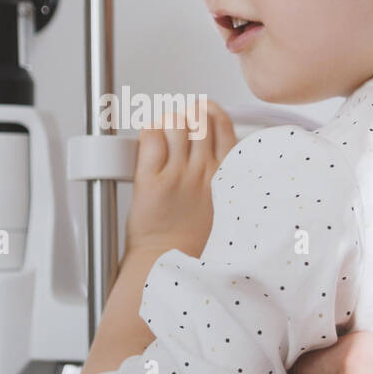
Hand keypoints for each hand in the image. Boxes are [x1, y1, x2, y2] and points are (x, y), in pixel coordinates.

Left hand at [124, 98, 236, 260]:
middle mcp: (203, 171)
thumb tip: (212, 149)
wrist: (166, 261)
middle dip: (186, 115)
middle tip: (177, 126)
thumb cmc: (191, 239)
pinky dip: (148, 132)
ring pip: (175, 123)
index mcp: (224, 176)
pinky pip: (150, 137)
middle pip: (198, 119)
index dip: (209, 112)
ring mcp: (177, 175)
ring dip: (166, 123)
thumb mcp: (223, 204)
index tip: (201, 112)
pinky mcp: (151, 180)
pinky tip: (148, 142)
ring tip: (161, 136)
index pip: (222, 124)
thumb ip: (221, 174)